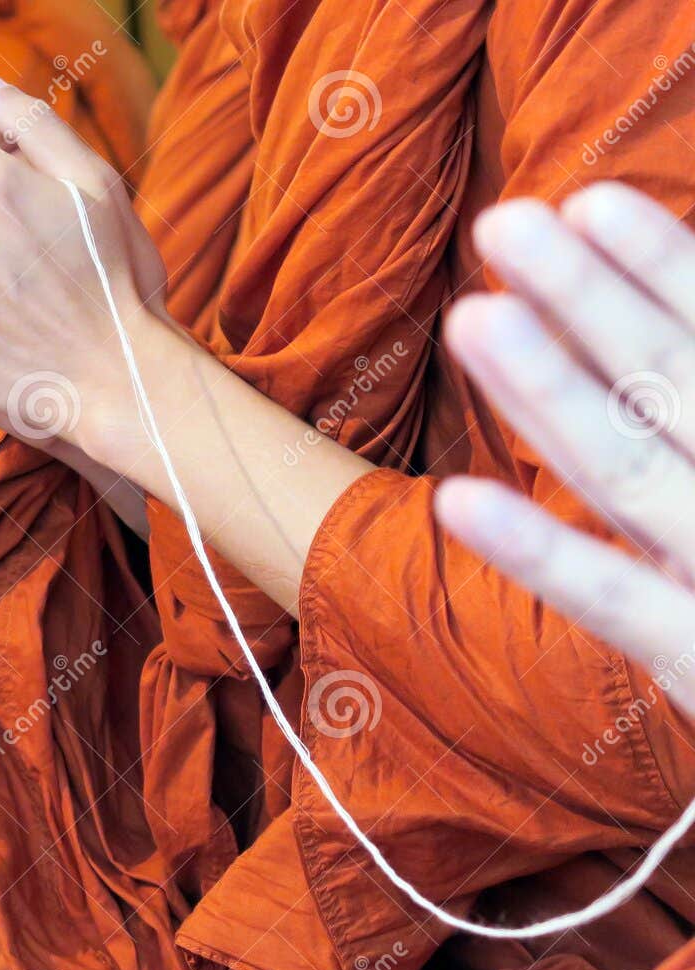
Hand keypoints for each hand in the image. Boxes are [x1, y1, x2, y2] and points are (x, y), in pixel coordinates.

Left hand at [435, 182, 694, 713]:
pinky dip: (541, 553)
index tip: (591, 203)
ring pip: (636, 475)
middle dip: (594, 303)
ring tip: (474, 318)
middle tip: (508, 224)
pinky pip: (615, 605)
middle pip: (674, 387)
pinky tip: (458, 502)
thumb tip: (664, 334)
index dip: (666, 272)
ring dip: (554, 396)